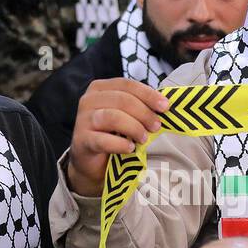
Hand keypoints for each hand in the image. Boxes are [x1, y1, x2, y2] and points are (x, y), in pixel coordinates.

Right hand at [66, 78, 168, 196]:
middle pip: (121, 100)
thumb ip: (139, 106)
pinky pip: (102, 140)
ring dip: (133, 127)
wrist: (92, 163)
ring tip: (144, 138)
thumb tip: (165, 105)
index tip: (165, 106)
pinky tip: (130, 149)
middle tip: (156, 126)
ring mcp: (82, 120)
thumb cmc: (112, 135)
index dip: (148, 94)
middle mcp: (88, 100)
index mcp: (100, 88)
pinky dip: (120, 144)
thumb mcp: (125, 115)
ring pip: (112, 117)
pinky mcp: (81, 140)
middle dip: (144, 113)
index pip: (126, 84)